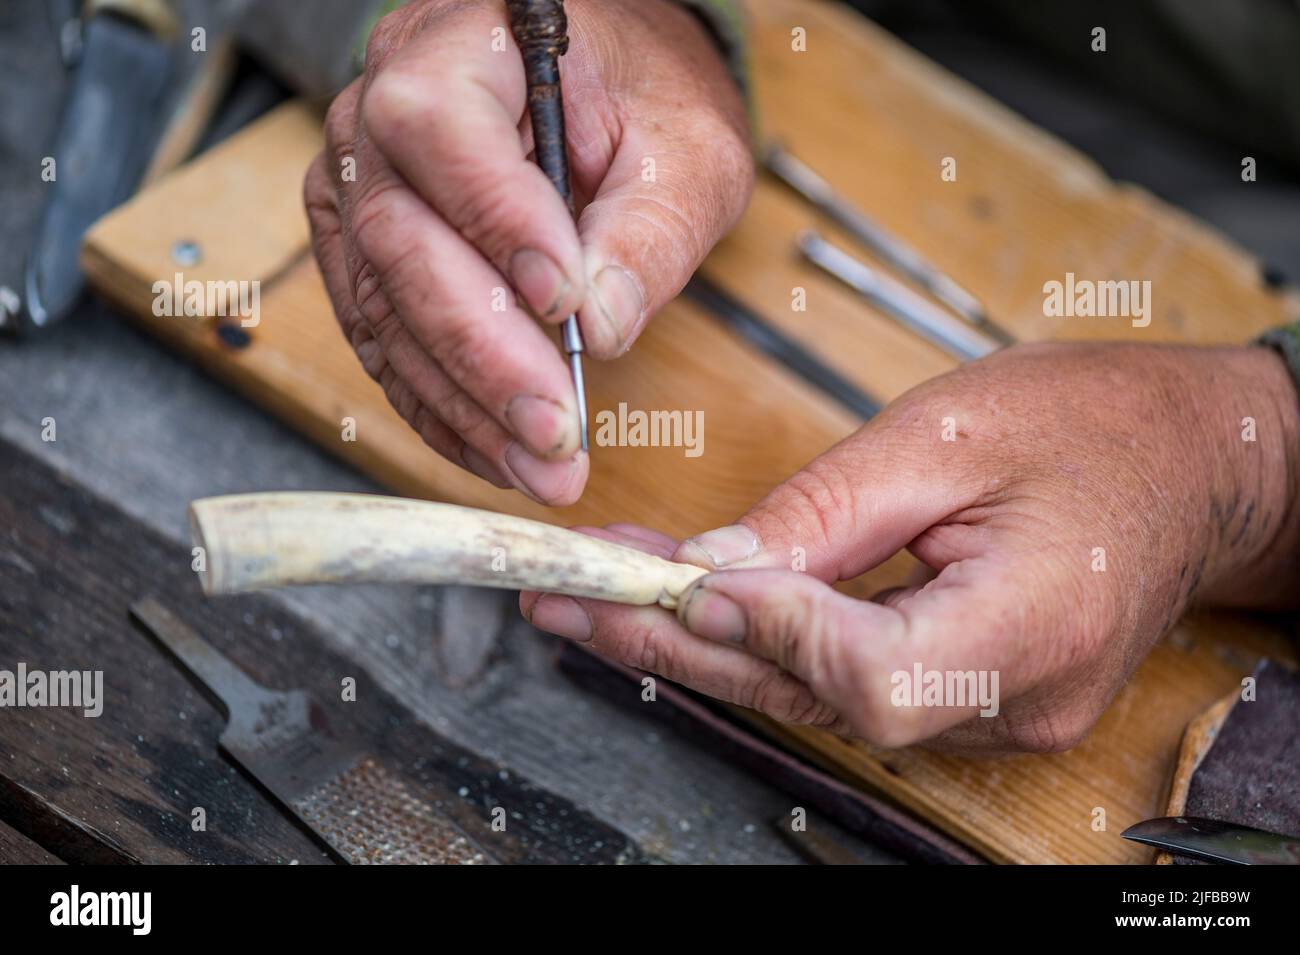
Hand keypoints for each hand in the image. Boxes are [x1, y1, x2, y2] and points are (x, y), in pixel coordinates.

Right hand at [305, 0, 752, 504]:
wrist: (601, 93)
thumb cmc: (642, 100)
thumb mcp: (685, 150)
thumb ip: (649, 228)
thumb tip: (599, 327)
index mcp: (458, 43)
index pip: (441, 126)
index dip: (495, 221)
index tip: (564, 302)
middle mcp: (379, 115)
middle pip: (399, 238)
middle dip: (482, 350)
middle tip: (555, 429)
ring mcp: (356, 189)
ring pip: (384, 308)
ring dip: (463, 403)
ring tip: (541, 467)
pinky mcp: (360, 256)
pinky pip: (383, 342)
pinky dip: (439, 407)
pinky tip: (496, 452)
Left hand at [522, 343, 1299, 753]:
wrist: (1192, 464)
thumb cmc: (1094, 425)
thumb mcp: (951, 434)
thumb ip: (828, 511)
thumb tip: (715, 568)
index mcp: (1033, 626)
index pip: (874, 676)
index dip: (770, 632)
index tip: (679, 575)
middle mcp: (1014, 700)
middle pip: (819, 701)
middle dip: (680, 645)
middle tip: (571, 604)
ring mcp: (996, 715)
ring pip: (819, 699)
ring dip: (706, 644)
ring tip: (601, 600)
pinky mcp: (972, 699)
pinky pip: (848, 686)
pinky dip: (766, 644)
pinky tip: (694, 607)